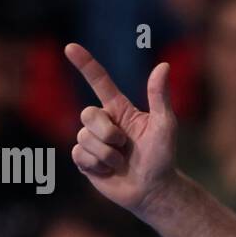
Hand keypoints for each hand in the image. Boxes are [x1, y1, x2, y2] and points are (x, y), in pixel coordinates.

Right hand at [64, 43, 176, 215]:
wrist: (153, 189)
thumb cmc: (162, 157)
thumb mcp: (165, 125)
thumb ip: (159, 96)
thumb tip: (163, 65)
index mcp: (120, 109)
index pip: (99, 81)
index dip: (85, 64)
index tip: (70, 47)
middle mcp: (104, 122)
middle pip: (87, 113)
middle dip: (106, 132)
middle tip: (124, 145)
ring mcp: (92, 141)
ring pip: (83, 137)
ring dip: (106, 153)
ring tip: (121, 162)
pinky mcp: (85, 161)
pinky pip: (79, 155)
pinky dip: (97, 165)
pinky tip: (108, 171)